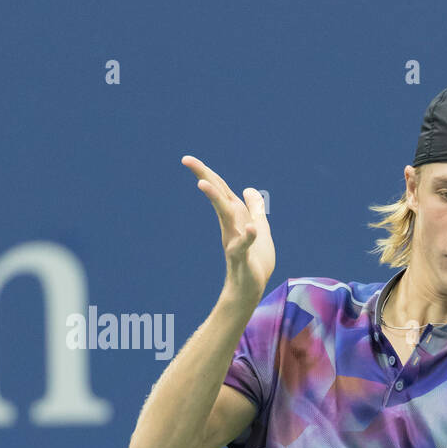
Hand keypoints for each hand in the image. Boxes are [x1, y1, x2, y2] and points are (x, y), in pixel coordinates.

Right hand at [181, 155, 274, 303]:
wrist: (251, 289)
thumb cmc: (254, 261)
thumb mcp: (259, 229)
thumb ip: (255, 209)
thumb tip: (248, 189)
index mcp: (235, 217)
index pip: (221, 191)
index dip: (207, 173)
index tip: (187, 159)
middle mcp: (230, 226)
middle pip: (218, 197)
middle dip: (204, 177)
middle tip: (186, 160)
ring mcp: (234, 241)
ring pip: (225, 217)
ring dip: (216, 200)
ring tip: (204, 184)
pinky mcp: (242, 259)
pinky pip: (243, 247)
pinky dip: (247, 238)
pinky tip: (251, 229)